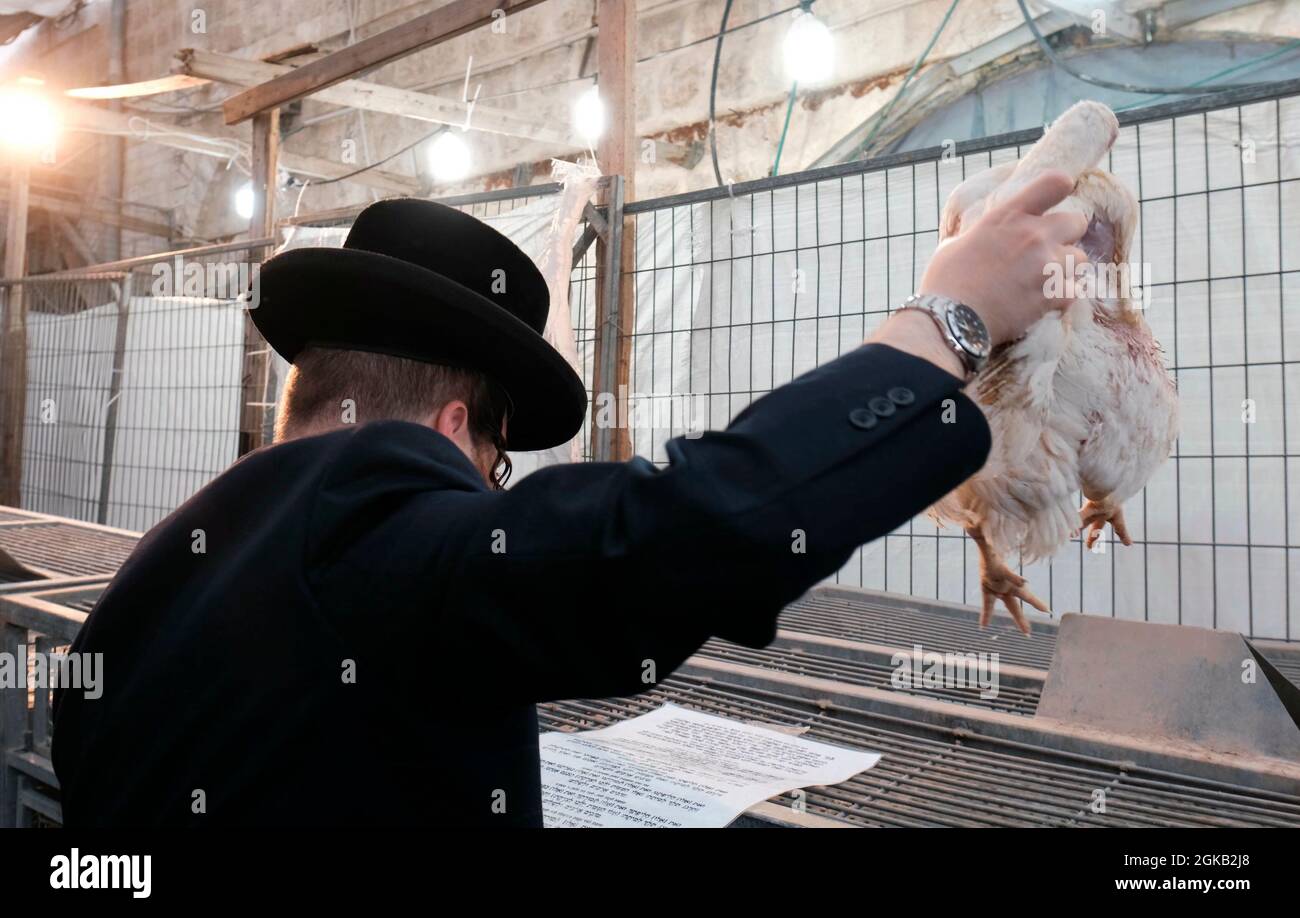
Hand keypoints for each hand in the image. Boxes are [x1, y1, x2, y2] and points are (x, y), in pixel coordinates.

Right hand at [918, 170, 1088, 345]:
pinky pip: (1074, 292)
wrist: (949, 320)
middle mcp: (1033, 235)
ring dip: (1067, 269)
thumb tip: (978, 242)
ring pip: (1080, 259)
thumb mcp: (955, 245)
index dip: (1060, 189)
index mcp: (1008, 216)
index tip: (1056, 202)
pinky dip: (1062, 298)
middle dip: (1067, 236)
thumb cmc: (944, 283)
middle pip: (1077, 222)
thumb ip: (980, 237)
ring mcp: (1045, 265)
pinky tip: (1045, 303)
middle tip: (1050, 251)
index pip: (1054, 183)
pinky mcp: (1051, 295)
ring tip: (1047, 281)